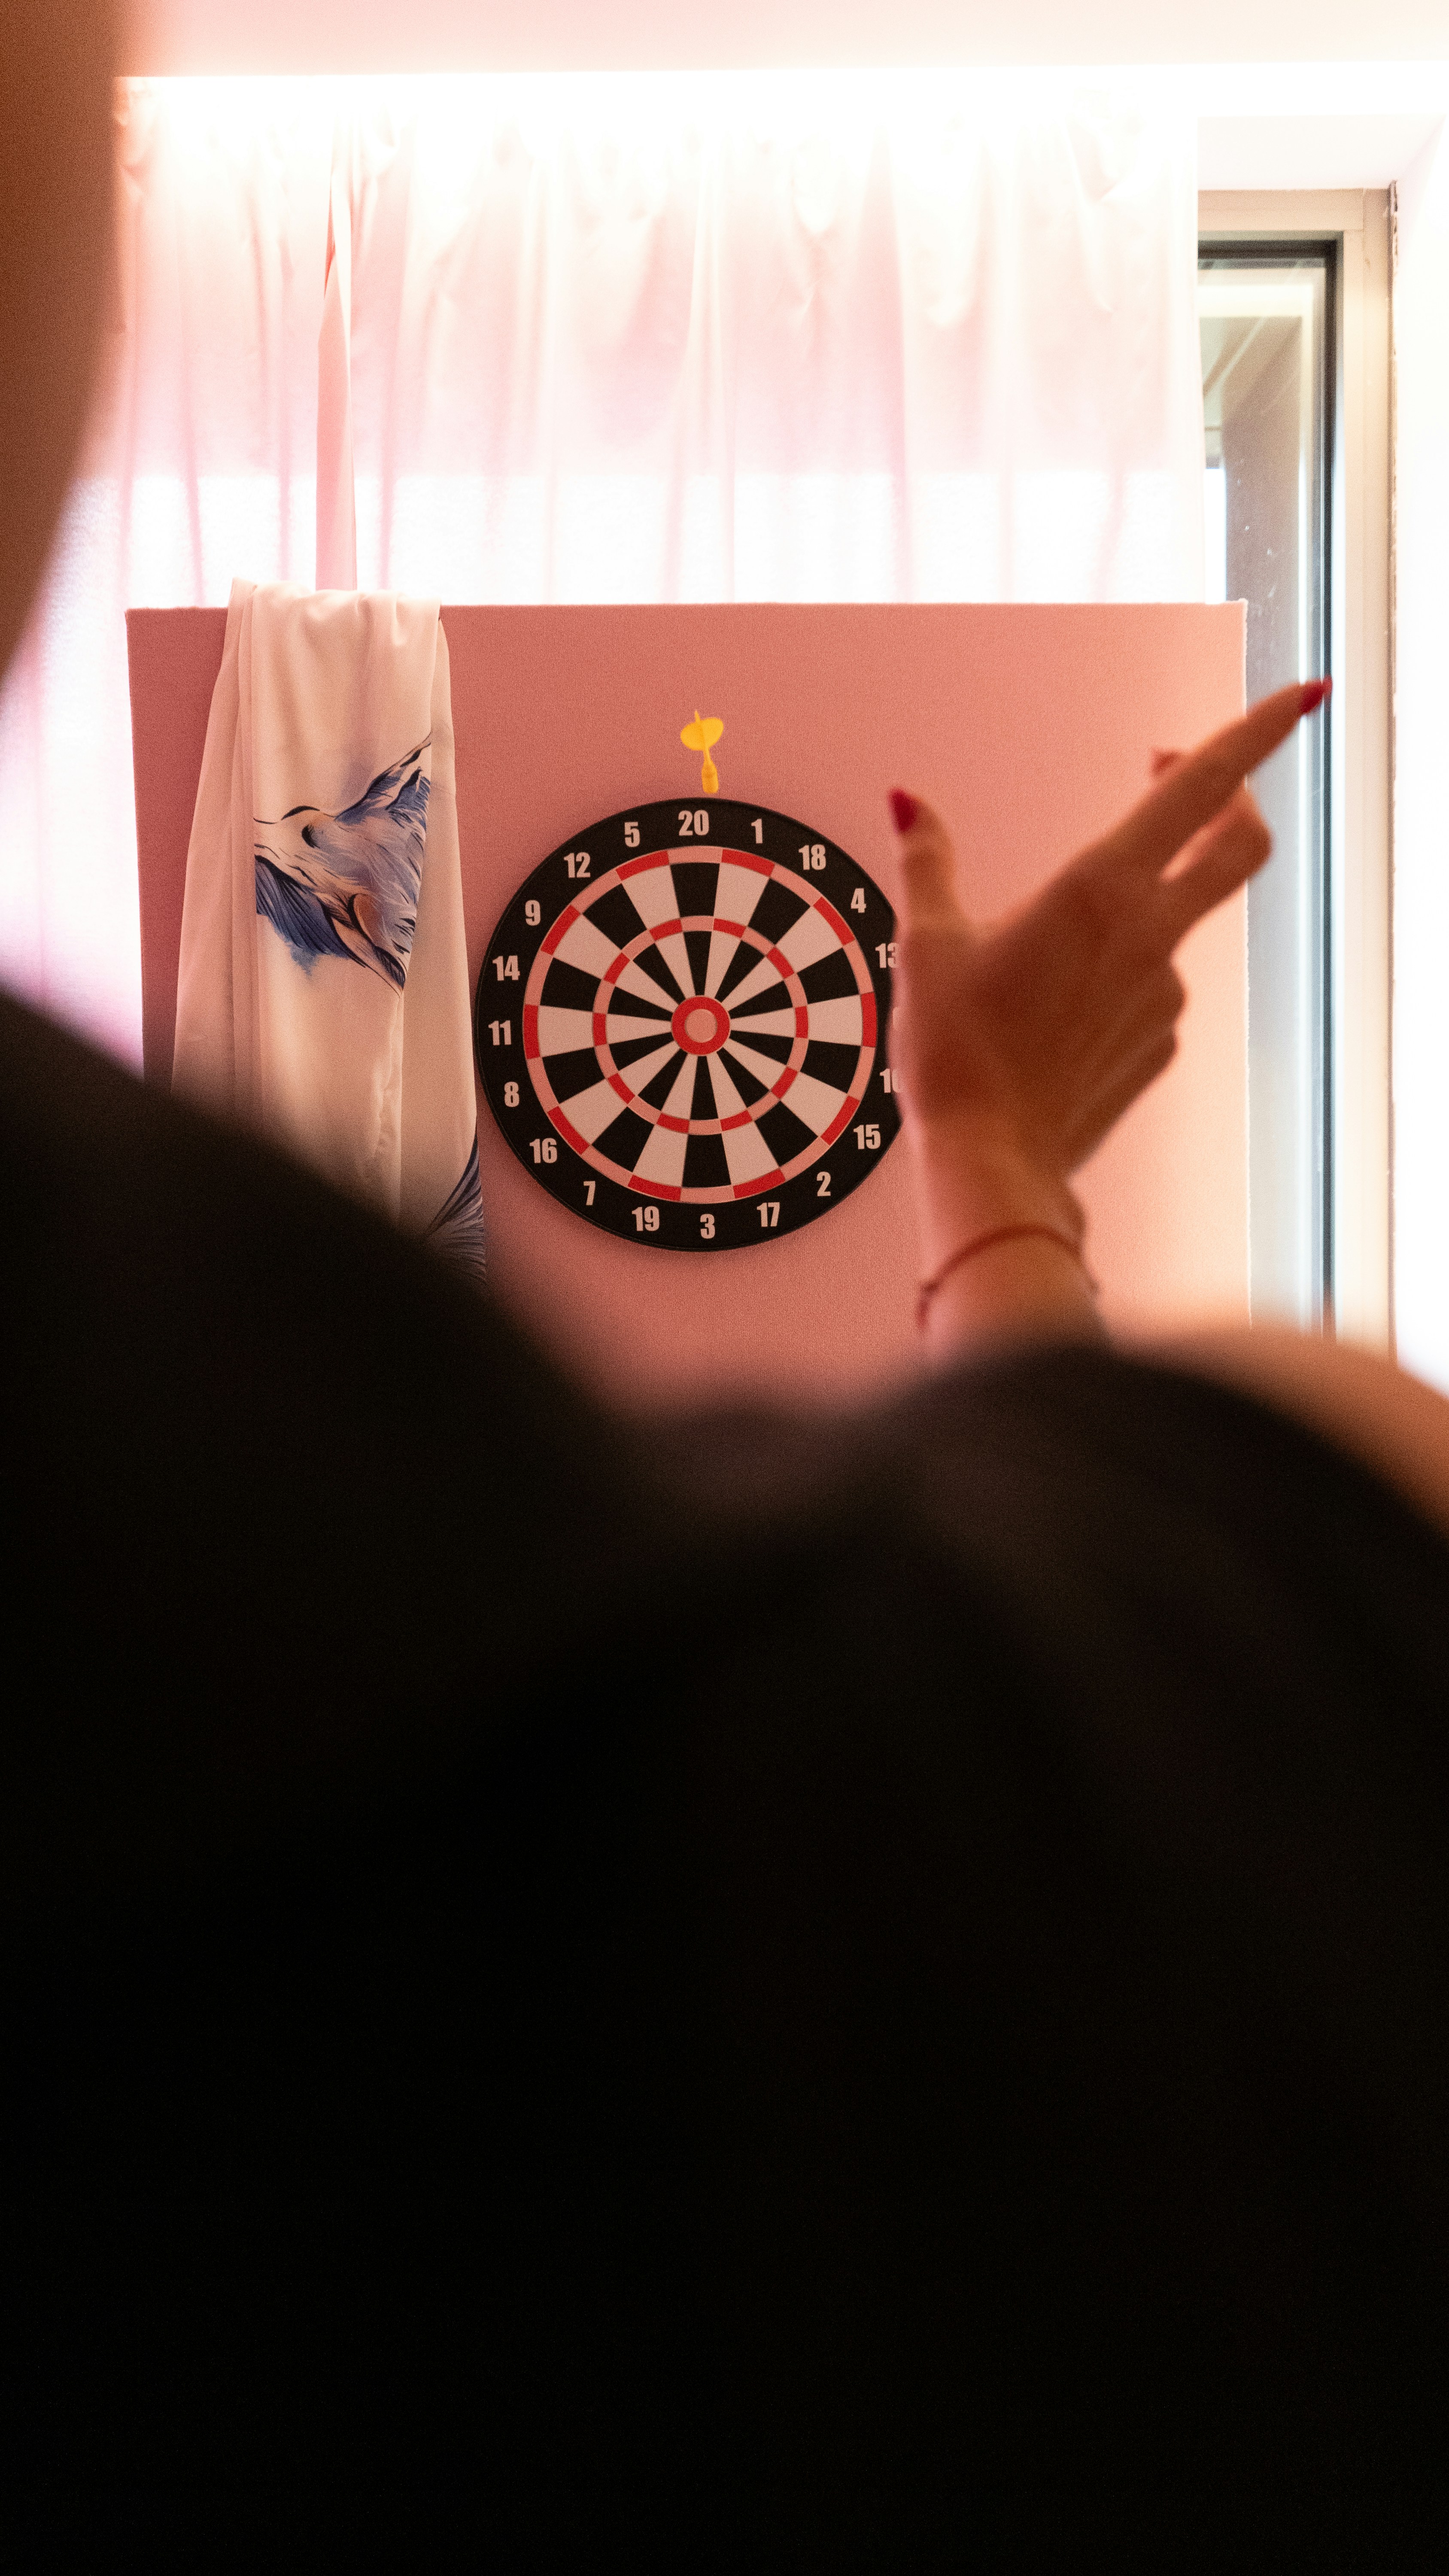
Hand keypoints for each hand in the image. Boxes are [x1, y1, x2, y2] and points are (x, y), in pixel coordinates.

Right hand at [891, 677, 1327, 1347]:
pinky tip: (1059, 1007)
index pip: (1204, 784)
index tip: (1301, 694)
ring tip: (1046, 951)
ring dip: (1134, 909)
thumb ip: (929, 861)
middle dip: (1233, 799)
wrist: (992, 1162)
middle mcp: (1151, 934)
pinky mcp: (1161, 1043)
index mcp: (1101, 888)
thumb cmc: (956, 1053)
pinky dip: (1119, 977)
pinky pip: (1151, 988)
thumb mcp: (930, 942)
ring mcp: (1165, 993)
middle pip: (1240, 843)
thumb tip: (909, 801)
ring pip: (1175, 922)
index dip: (1259, 730)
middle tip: (1183, 782)